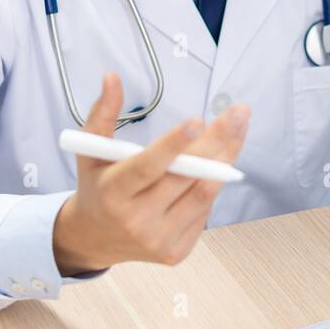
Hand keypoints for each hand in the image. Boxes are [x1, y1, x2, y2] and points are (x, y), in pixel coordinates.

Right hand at [52, 71, 248, 275]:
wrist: (96, 238)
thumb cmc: (98, 185)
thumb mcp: (91, 150)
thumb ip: (103, 113)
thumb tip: (112, 77)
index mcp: (112, 192)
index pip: (147, 166)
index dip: (173, 144)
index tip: (198, 120)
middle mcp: (135, 220)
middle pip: (185, 178)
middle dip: (217, 142)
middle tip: (238, 112)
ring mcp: (158, 240)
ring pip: (203, 194)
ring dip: (226, 159)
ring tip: (238, 128)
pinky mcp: (176, 251)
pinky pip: (204, 211)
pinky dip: (213, 183)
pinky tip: (219, 161)